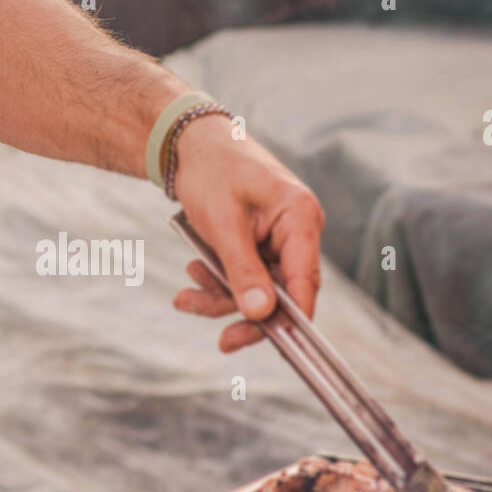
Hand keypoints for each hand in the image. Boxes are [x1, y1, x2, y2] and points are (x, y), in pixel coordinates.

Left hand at [171, 117, 324, 350]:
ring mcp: (279, 239)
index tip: (282, 346)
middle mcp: (297, 230)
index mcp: (300, 218)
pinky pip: (245, 276)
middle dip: (244, 311)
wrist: (189, 144)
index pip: (306, 280)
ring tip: (185, 296)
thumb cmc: (210, 172)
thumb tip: (262, 314)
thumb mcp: (222, 225)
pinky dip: (219, 282)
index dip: (295, 317)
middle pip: (282, 292)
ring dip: (222, 297)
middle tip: (222, 341)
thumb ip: (243, 271)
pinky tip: (193, 276)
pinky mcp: (261, 244)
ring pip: (259, 289)